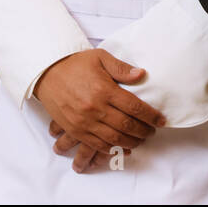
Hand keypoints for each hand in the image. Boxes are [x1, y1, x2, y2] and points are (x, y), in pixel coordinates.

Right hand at [34, 49, 165, 171]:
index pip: (134, 107)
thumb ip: (121, 68)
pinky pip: (96, 144)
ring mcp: (84, 121)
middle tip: (152, 131)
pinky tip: (122, 147)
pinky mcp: (75, 129)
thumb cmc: (75, 64)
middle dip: (143, 131)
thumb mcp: (100, 57)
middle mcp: (95, 108)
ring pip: (113, 138)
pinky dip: (112, 149)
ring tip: (140, 140)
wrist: (47, 72)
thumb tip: (142, 74)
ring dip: (131, 142)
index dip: (151, 116)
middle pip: (126, 125)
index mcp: (104, 90)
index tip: (161, 120)